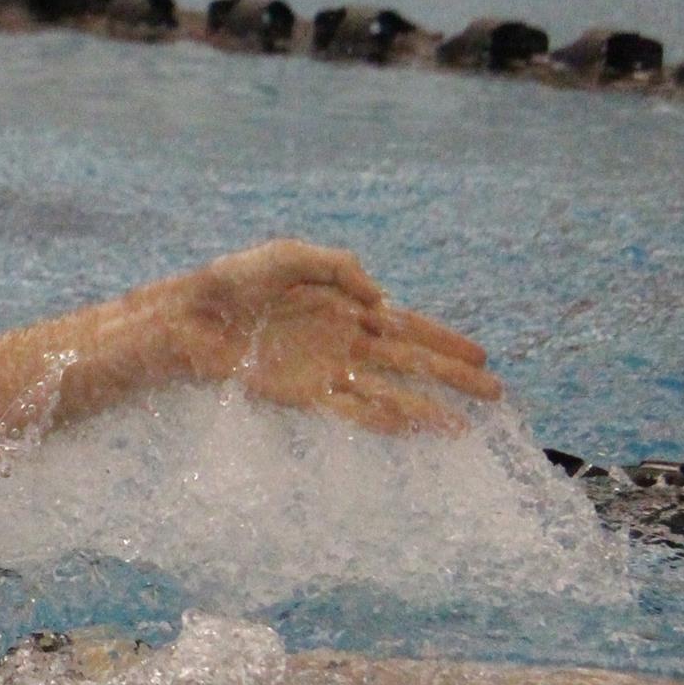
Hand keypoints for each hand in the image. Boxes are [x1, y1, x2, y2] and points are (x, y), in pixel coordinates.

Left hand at [152, 239, 501, 433]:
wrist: (187, 316)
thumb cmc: (233, 282)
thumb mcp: (292, 255)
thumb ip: (341, 268)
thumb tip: (384, 300)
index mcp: (345, 308)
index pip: (408, 326)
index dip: (446, 340)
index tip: (482, 355)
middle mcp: (342, 343)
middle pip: (411, 363)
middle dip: (454, 378)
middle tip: (496, 394)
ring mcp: (323, 371)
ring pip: (389, 392)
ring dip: (428, 409)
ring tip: (464, 426)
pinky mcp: (298, 394)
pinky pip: (349, 410)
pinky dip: (381, 419)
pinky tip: (412, 429)